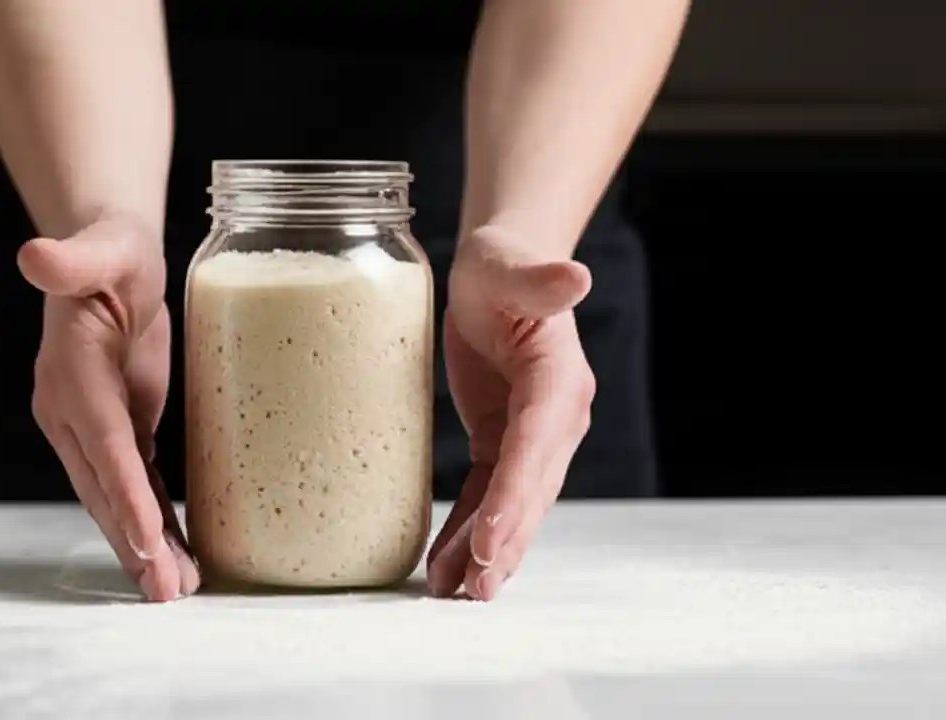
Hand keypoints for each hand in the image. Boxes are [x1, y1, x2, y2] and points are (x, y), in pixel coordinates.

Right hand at [19, 213, 199, 601]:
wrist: (108, 260)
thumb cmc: (112, 251)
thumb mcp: (102, 248)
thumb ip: (73, 260)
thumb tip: (35, 256)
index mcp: (72, 373)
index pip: (102, 441)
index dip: (122, 489)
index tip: (145, 535)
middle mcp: (72, 410)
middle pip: (105, 485)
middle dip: (133, 541)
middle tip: (164, 591)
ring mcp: (91, 427)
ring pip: (116, 496)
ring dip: (143, 545)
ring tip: (174, 591)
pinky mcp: (118, 429)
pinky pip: (134, 484)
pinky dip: (151, 521)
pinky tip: (176, 556)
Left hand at [428, 225, 595, 600]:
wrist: (499, 272)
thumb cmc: (500, 264)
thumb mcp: (508, 266)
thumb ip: (538, 279)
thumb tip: (576, 277)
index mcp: (558, 380)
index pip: (536, 447)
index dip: (515, 497)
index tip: (492, 540)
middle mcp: (554, 417)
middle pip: (529, 490)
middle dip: (505, 542)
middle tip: (476, 589)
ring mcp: (531, 436)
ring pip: (510, 504)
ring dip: (487, 550)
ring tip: (457, 594)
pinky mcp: (502, 440)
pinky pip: (486, 494)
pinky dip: (469, 530)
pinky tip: (446, 567)